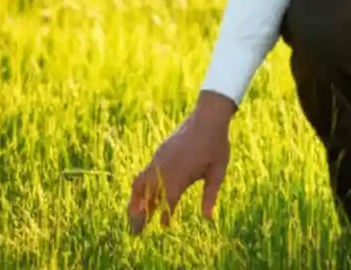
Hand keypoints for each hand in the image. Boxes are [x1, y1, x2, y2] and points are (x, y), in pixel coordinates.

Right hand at [127, 91, 235, 233]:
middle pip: (147, 196)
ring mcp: (159, 160)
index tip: (164, 227)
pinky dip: (139, 188)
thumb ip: (210, 195)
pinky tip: (140, 198)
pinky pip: (143, 174)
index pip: (168, 200)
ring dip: (135, 202)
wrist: (207, 117)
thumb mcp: (218, 171)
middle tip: (136, 233)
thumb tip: (208, 218)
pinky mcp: (158, 154)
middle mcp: (165, 168)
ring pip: (140, 185)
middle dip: (140, 215)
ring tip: (133, 218)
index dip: (165, 215)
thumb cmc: (216, 145)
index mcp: (180, 174)